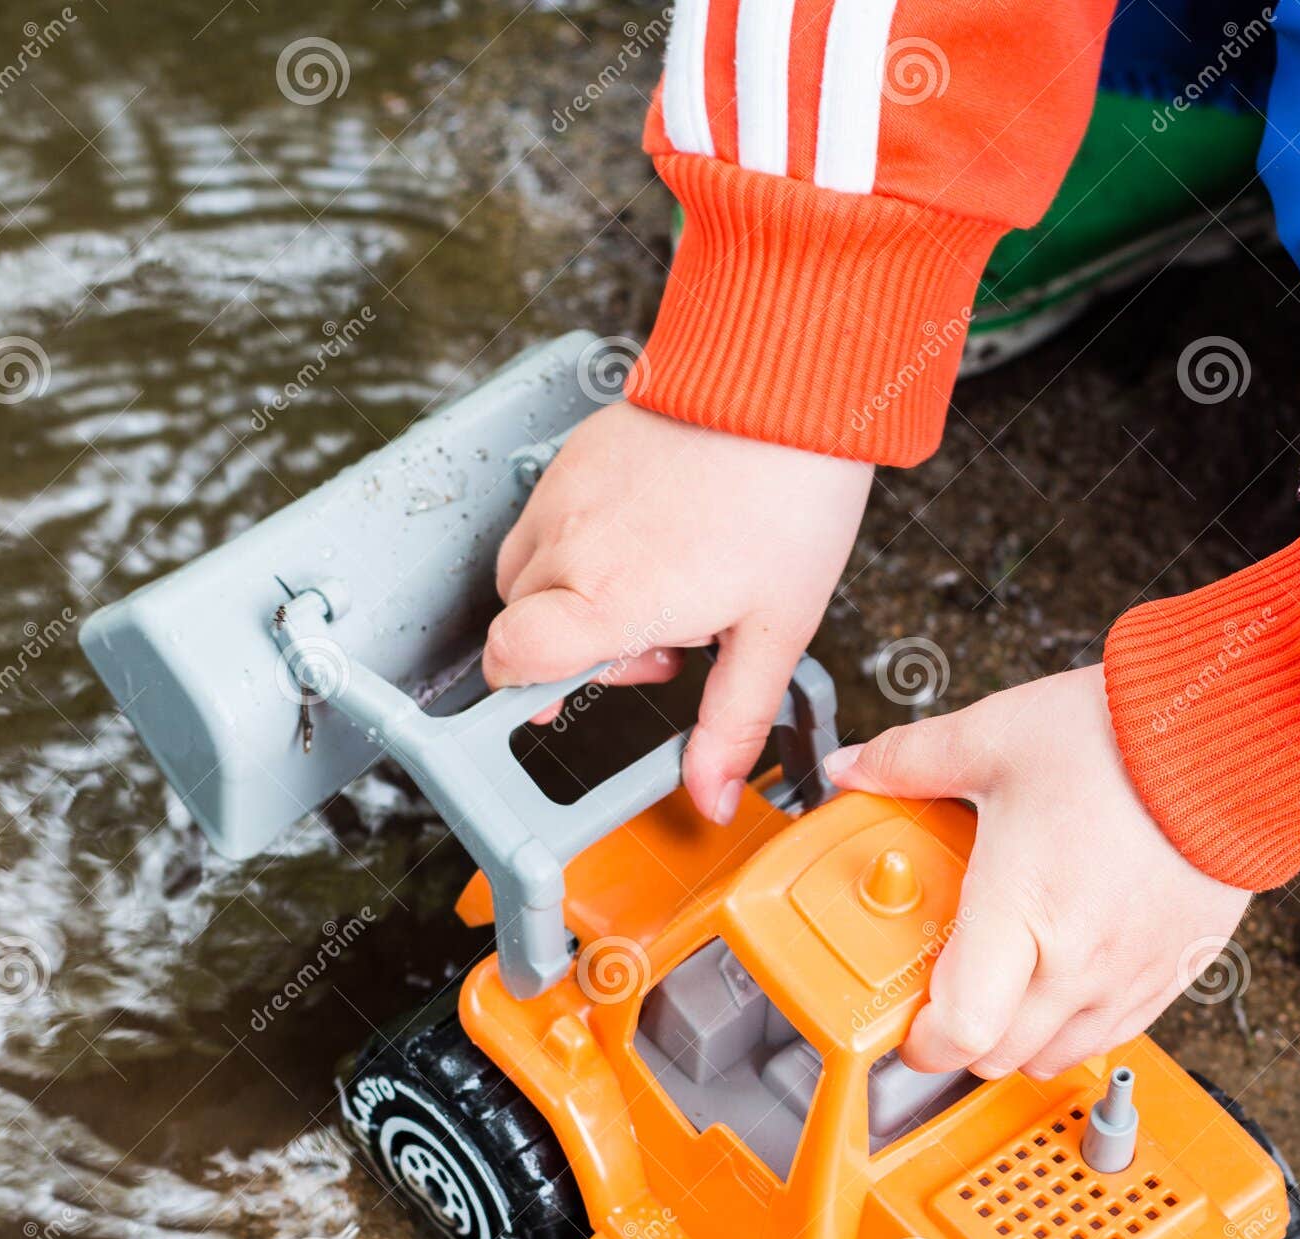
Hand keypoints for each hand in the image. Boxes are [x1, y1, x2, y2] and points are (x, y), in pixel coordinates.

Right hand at [484, 403, 873, 823]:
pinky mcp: (574, 455)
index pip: (511, 664)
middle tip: (661, 641)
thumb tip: (708, 796)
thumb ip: (732, 723)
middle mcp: (568, 546)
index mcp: (608, 600)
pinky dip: (579, 545)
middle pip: (519, 624)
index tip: (564, 698)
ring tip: (656, 586)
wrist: (787, 382)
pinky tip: (649, 536)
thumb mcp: (774, 633)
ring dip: (573, 597)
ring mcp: (564, 493)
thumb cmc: (788, 496)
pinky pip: (546, 518)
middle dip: (577, 650)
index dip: (526, 691)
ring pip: (527, 571)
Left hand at [822, 665, 1251, 1078]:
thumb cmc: (1120, 739)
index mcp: (1022, 909)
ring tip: (1000, 990)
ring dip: (1019, 1040)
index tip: (906, 1023)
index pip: (961, 1029)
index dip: (922, 1042)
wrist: (1230, 737)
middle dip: (960, 1040)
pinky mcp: (1178, 970)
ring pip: (1059, 1056)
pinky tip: (1063, 979)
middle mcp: (1079, 960)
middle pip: (1002, 1056)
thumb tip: (853, 767)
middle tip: (941, 999)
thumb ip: (911, 761)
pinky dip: (1078, 1026)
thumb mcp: (994, 737)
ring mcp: (1133, 973)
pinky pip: (1118, 1033)